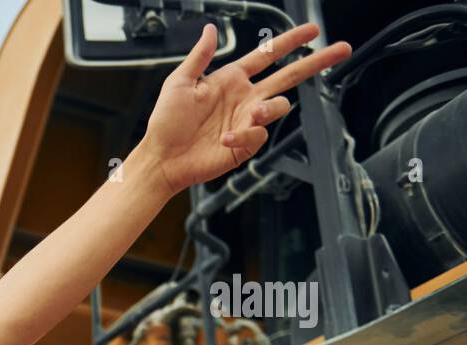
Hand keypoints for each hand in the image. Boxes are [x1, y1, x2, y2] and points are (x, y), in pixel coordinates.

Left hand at [140, 22, 350, 194]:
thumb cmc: (166, 122)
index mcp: (231, 79)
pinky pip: (259, 135)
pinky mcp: (245, 144)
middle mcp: (245, 98)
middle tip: (341, 49)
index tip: (313, 29)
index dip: (290, 41)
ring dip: (271, 107)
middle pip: (290, 76)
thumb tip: (210, 29)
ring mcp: (247, 121)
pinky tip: (224, 138)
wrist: (161, 158)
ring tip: (253, 112)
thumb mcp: (179, 82)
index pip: (268, 55)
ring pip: (279, 106)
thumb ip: (199, 56)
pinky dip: (244, 135)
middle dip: (316, 62)